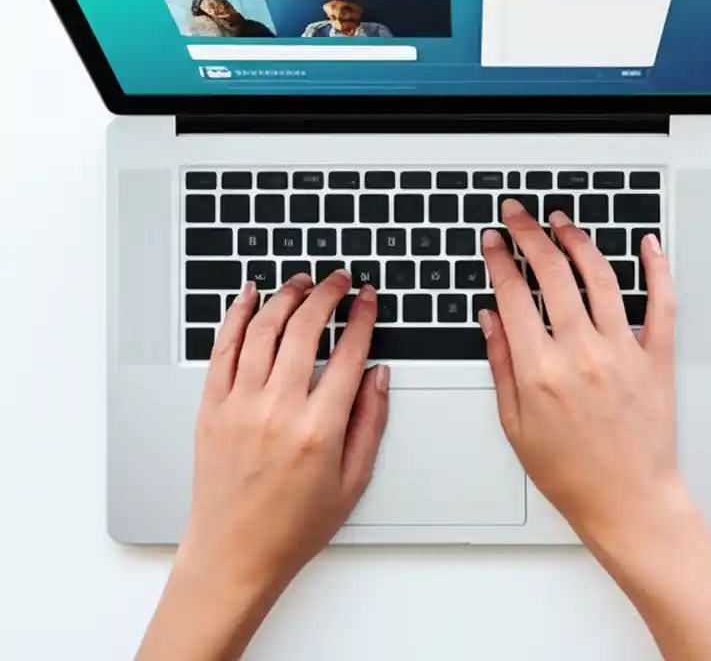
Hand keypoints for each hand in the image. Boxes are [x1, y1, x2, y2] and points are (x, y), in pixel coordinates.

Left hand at [137, 270, 388, 660]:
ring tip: (302, 281)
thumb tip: (378, 375)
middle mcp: (277, 409)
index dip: (362, 317)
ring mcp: (239, 405)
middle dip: (327, 294)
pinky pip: (222, 349)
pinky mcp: (211, 408)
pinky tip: (248, 296)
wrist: (234, 554)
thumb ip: (371, 422)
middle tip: (339, 279)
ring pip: (263, 329)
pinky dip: (235, 315)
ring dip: (285, 296)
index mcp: (319, 428)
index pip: (348, 352)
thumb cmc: (293, 526)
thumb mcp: (353, 481)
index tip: (368, 298)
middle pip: (304, 328)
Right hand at [479, 200, 682, 541]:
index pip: (513, 294)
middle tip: (519, 215)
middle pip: (552, 272)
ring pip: (600, 276)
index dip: (499, 259)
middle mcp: (581, 353)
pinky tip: (648, 244)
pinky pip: (662, 302)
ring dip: (578, 240)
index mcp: (539, 370)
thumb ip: (500, 365)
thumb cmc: (571, 473)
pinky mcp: (656, 358)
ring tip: (563, 222)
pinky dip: (657, 268)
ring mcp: (622, 352)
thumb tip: (490, 318)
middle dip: (530, 234)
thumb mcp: (515, 426)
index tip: (493, 241)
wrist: (627, 501)